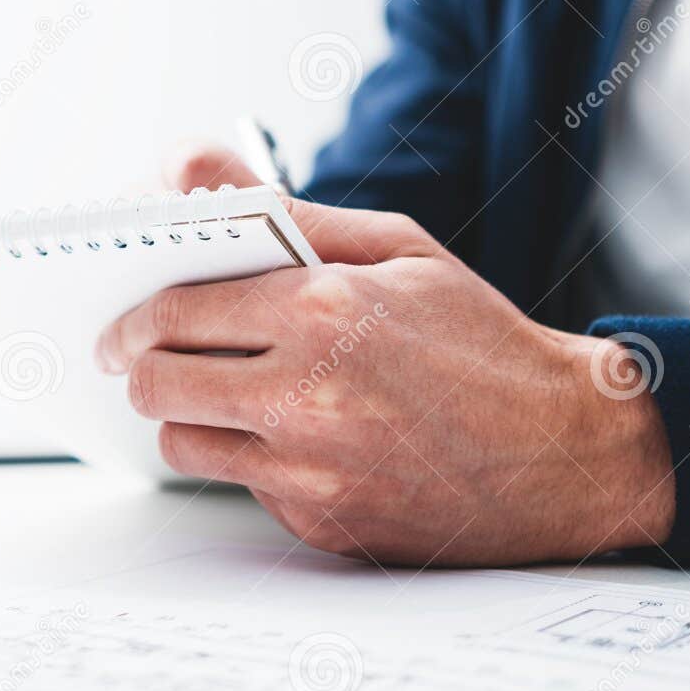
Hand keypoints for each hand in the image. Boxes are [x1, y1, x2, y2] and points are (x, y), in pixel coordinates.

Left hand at [98, 148, 675, 566]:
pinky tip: (302, 437)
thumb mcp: (395, 247)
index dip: (133, 319)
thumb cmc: (482, 339)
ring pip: (185, 446)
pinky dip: (254, 460)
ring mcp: (313, 470)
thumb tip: (187, 166)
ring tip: (227, 395)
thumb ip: (282, 209)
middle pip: (157, 386)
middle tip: (150, 360)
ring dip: (190, 418)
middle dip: (143, 368)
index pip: (173, 314)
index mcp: (321, 309)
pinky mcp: (322, 524)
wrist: (567, 450)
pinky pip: (244, 488)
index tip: (122, 325)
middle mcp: (307, 394)